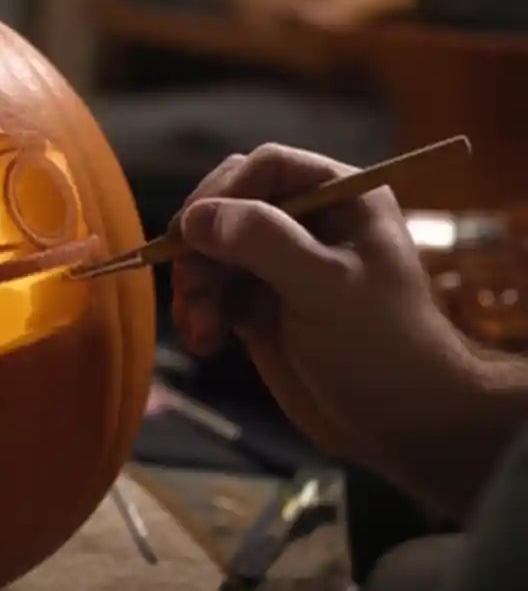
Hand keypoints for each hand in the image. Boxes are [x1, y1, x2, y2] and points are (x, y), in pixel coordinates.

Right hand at [169, 143, 512, 518]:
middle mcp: (308, 223)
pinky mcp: (261, 306)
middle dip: (201, 245)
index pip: (267, 166)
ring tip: (201, 329)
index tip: (193, 232)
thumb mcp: (326, 286)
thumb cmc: (380, 347)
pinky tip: (205, 342)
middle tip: (190, 286)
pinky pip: (212, 292)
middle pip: (229, 206)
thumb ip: (264, 242)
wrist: (400, 424)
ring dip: (194, 286)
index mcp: (341, 199)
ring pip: (212, 251)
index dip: (226, 192)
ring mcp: (280, 265)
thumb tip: (196, 217)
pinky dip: (198, 313)